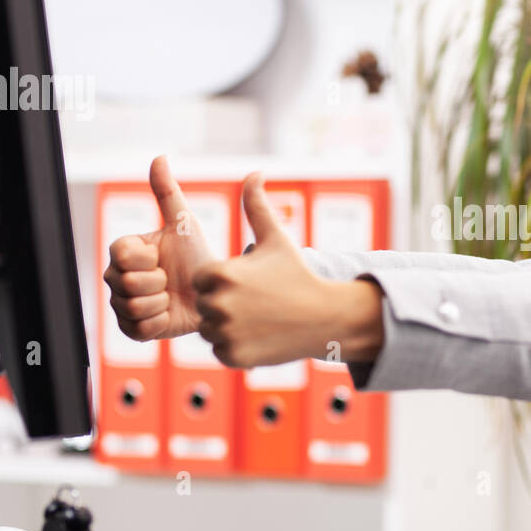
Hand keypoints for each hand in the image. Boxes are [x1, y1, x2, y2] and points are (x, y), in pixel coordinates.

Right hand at [102, 155, 215, 340]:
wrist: (212, 294)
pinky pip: (139, 328)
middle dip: (158, 281)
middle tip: (170, 279)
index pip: (120, 254)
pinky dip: (160, 321)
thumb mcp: (184, 223)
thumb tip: (160, 157)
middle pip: (126, 282)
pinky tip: (169, 313)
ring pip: (132, 305)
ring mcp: (122, 304)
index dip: (147, 258)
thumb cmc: (196, 257)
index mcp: (123, 251)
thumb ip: (167, 193)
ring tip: (171, 295)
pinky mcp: (132, 330)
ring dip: (160, 301)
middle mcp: (116, 277)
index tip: (162, 257)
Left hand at [192, 172, 384, 368]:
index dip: (224, 280)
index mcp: (222, 273)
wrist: (327, 317)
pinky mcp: (233, 357)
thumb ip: (256, 205)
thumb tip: (254, 173)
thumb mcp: (277, 237)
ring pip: (210, 329)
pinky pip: (220, 350)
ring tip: (259, 318)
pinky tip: (260, 335)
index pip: (202, 279)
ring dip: (228, 326)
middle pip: (205, 305)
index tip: (250, 283)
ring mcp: (226, 333)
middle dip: (225, 304)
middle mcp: (219, 304)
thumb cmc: (298, 274)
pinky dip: (235, 346)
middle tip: (257, 303)